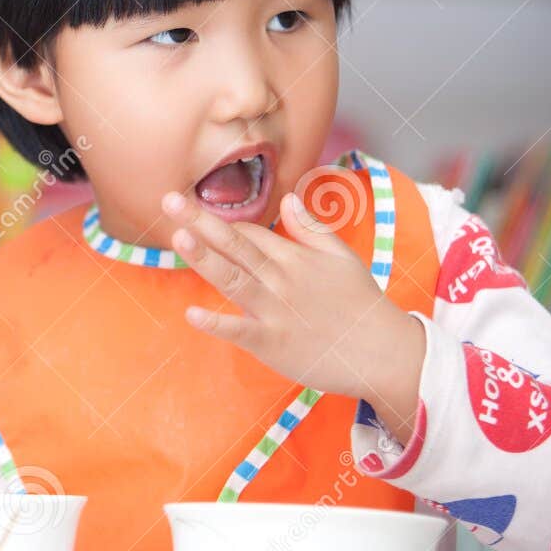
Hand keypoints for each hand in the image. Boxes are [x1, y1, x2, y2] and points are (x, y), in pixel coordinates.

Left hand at [160, 189, 424, 443]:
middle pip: (235, 245)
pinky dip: (216, 323)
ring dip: (204, 258)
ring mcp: (274, 311)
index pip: (249, 233)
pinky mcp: (272, 343)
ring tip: (179, 238)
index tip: (196, 216)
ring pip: (232, 280)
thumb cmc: (360, 303)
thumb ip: (311, 228)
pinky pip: (240, 331)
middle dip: (200, 221)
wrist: (382, 352)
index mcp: (294, 257)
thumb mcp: (342, 256)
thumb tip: (287, 198)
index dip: (221, 224)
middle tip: (168, 201)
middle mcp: (280, 279)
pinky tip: (192, 314)